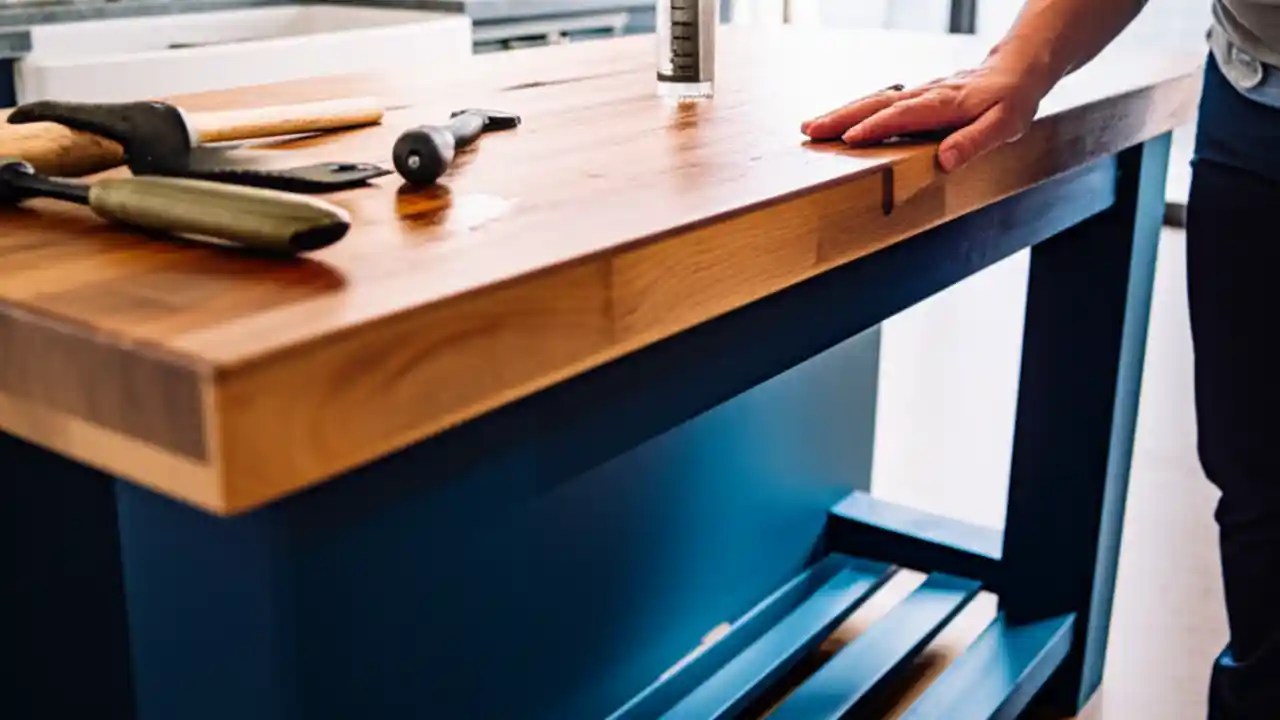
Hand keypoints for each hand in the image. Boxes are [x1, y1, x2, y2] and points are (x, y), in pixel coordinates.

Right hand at [801, 51, 1058, 171]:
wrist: (1017, 70)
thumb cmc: (1012, 101)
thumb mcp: (1006, 125)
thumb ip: (975, 141)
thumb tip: (946, 160)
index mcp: (944, 104)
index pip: (902, 115)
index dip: (874, 127)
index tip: (847, 140)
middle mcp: (924, 95)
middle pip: (876, 104)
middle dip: (841, 118)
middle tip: (809, 131)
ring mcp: (916, 94)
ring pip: (872, 102)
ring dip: (840, 114)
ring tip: (810, 128)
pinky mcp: (914, 98)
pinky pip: (879, 104)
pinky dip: (854, 112)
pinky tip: (836, 123)